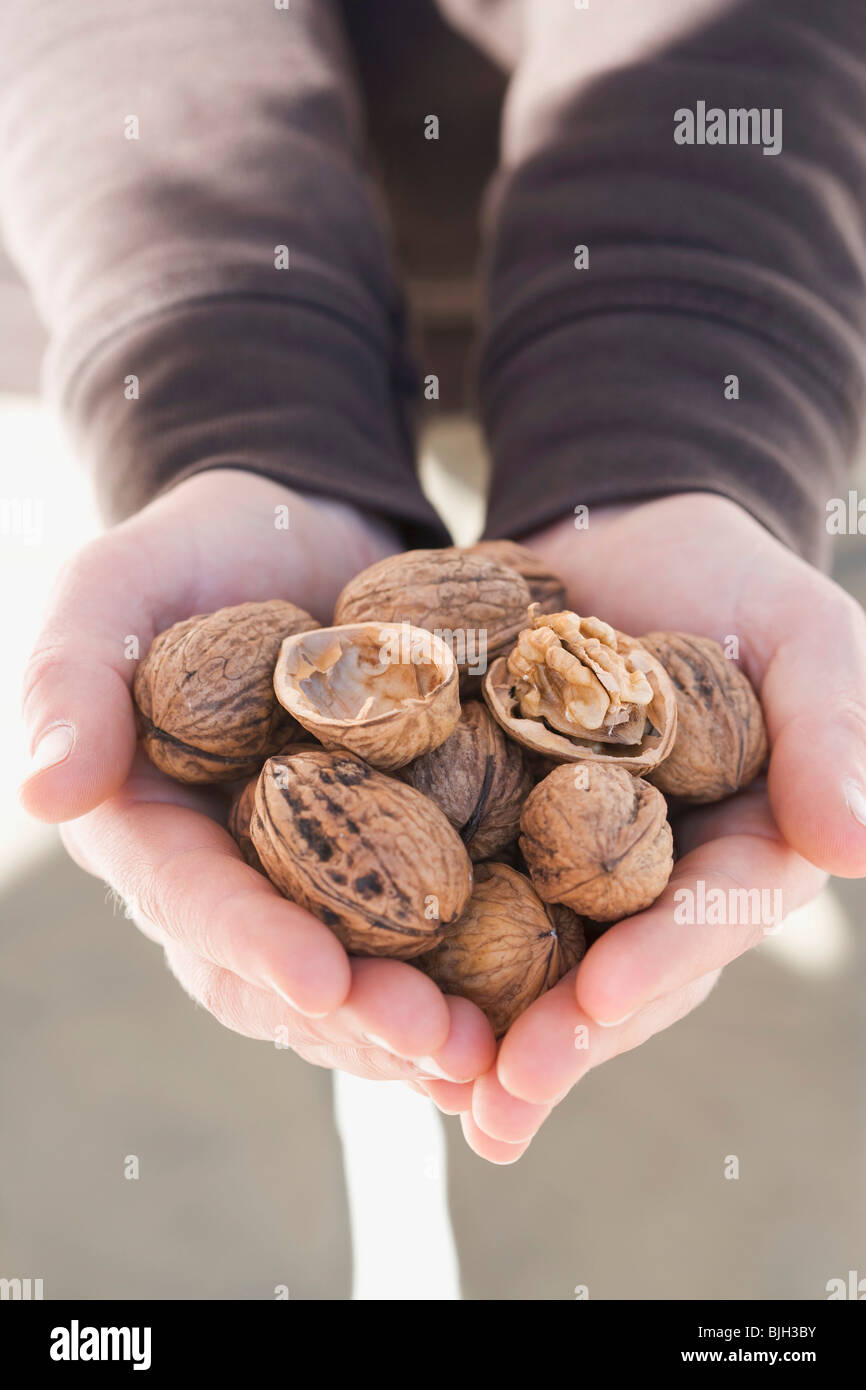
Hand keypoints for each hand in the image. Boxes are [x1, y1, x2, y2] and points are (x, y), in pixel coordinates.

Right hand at [19, 469, 495, 1085]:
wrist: (301, 529)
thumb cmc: (193, 550)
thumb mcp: (115, 589)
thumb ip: (70, 678)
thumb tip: (43, 793)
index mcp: (155, 828)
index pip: (192, 899)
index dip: (249, 942)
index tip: (319, 977)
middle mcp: (235, 873)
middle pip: (285, 967)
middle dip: (358, 1013)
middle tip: (438, 1043)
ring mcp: (317, 873)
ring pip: (364, 969)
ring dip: (428, 1015)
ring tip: (502, 1047)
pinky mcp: (396, 849)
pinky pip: (434, 922)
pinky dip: (483, 960)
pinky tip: (547, 992)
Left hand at [455, 493, 865, 1161]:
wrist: (622, 538)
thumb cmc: (736, 584)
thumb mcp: (803, 637)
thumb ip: (834, 730)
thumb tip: (857, 847)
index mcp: (735, 853)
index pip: (706, 918)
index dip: (662, 963)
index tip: (605, 1000)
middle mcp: (647, 881)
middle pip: (609, 971)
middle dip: (558, 1037)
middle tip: (499, 1098)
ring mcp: (562, 863)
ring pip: (526, 959)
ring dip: (479, 1027)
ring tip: (427, 1088)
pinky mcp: (486, 831)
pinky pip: (452, 893)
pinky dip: (416, 947)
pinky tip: (360, 998)